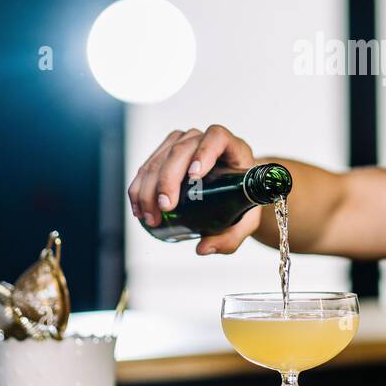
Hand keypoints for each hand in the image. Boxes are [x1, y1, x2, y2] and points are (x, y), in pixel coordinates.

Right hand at [127, 124, 260, 256]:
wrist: (235, 191)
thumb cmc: (243, 200)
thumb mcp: (246, 222)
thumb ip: (230, 237)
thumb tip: (204, 248)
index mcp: (233, 149)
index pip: (217, 137)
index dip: (204, 152)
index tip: (194, 176)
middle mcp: (206, 140)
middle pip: (182, 149)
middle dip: (168, 179)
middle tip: (164, 208)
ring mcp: (185, 144)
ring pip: (161, 157)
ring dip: (149, 186)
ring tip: (150, 216)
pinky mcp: (168, 152)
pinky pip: (148, 164)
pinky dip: (140, 186)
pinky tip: (139, 207)